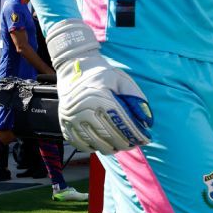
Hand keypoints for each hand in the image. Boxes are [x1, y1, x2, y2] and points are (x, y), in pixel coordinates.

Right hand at [45, 20, 153, 154]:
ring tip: (119, 144)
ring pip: (96, 144)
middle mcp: (84, 110)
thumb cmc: (101, 73)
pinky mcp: (64, 124)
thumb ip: (136, 99)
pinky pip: (80, 145)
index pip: (122, 124)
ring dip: (111, 147)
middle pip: (110, 137)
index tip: (145, 139)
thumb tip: (147, 122)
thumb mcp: (122, 80)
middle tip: (134, 143)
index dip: (136, 134)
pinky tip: (101, 143)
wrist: (73, 65)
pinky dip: (93, 148)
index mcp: (100, 97)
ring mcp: (72, 119)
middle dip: (126, 143)